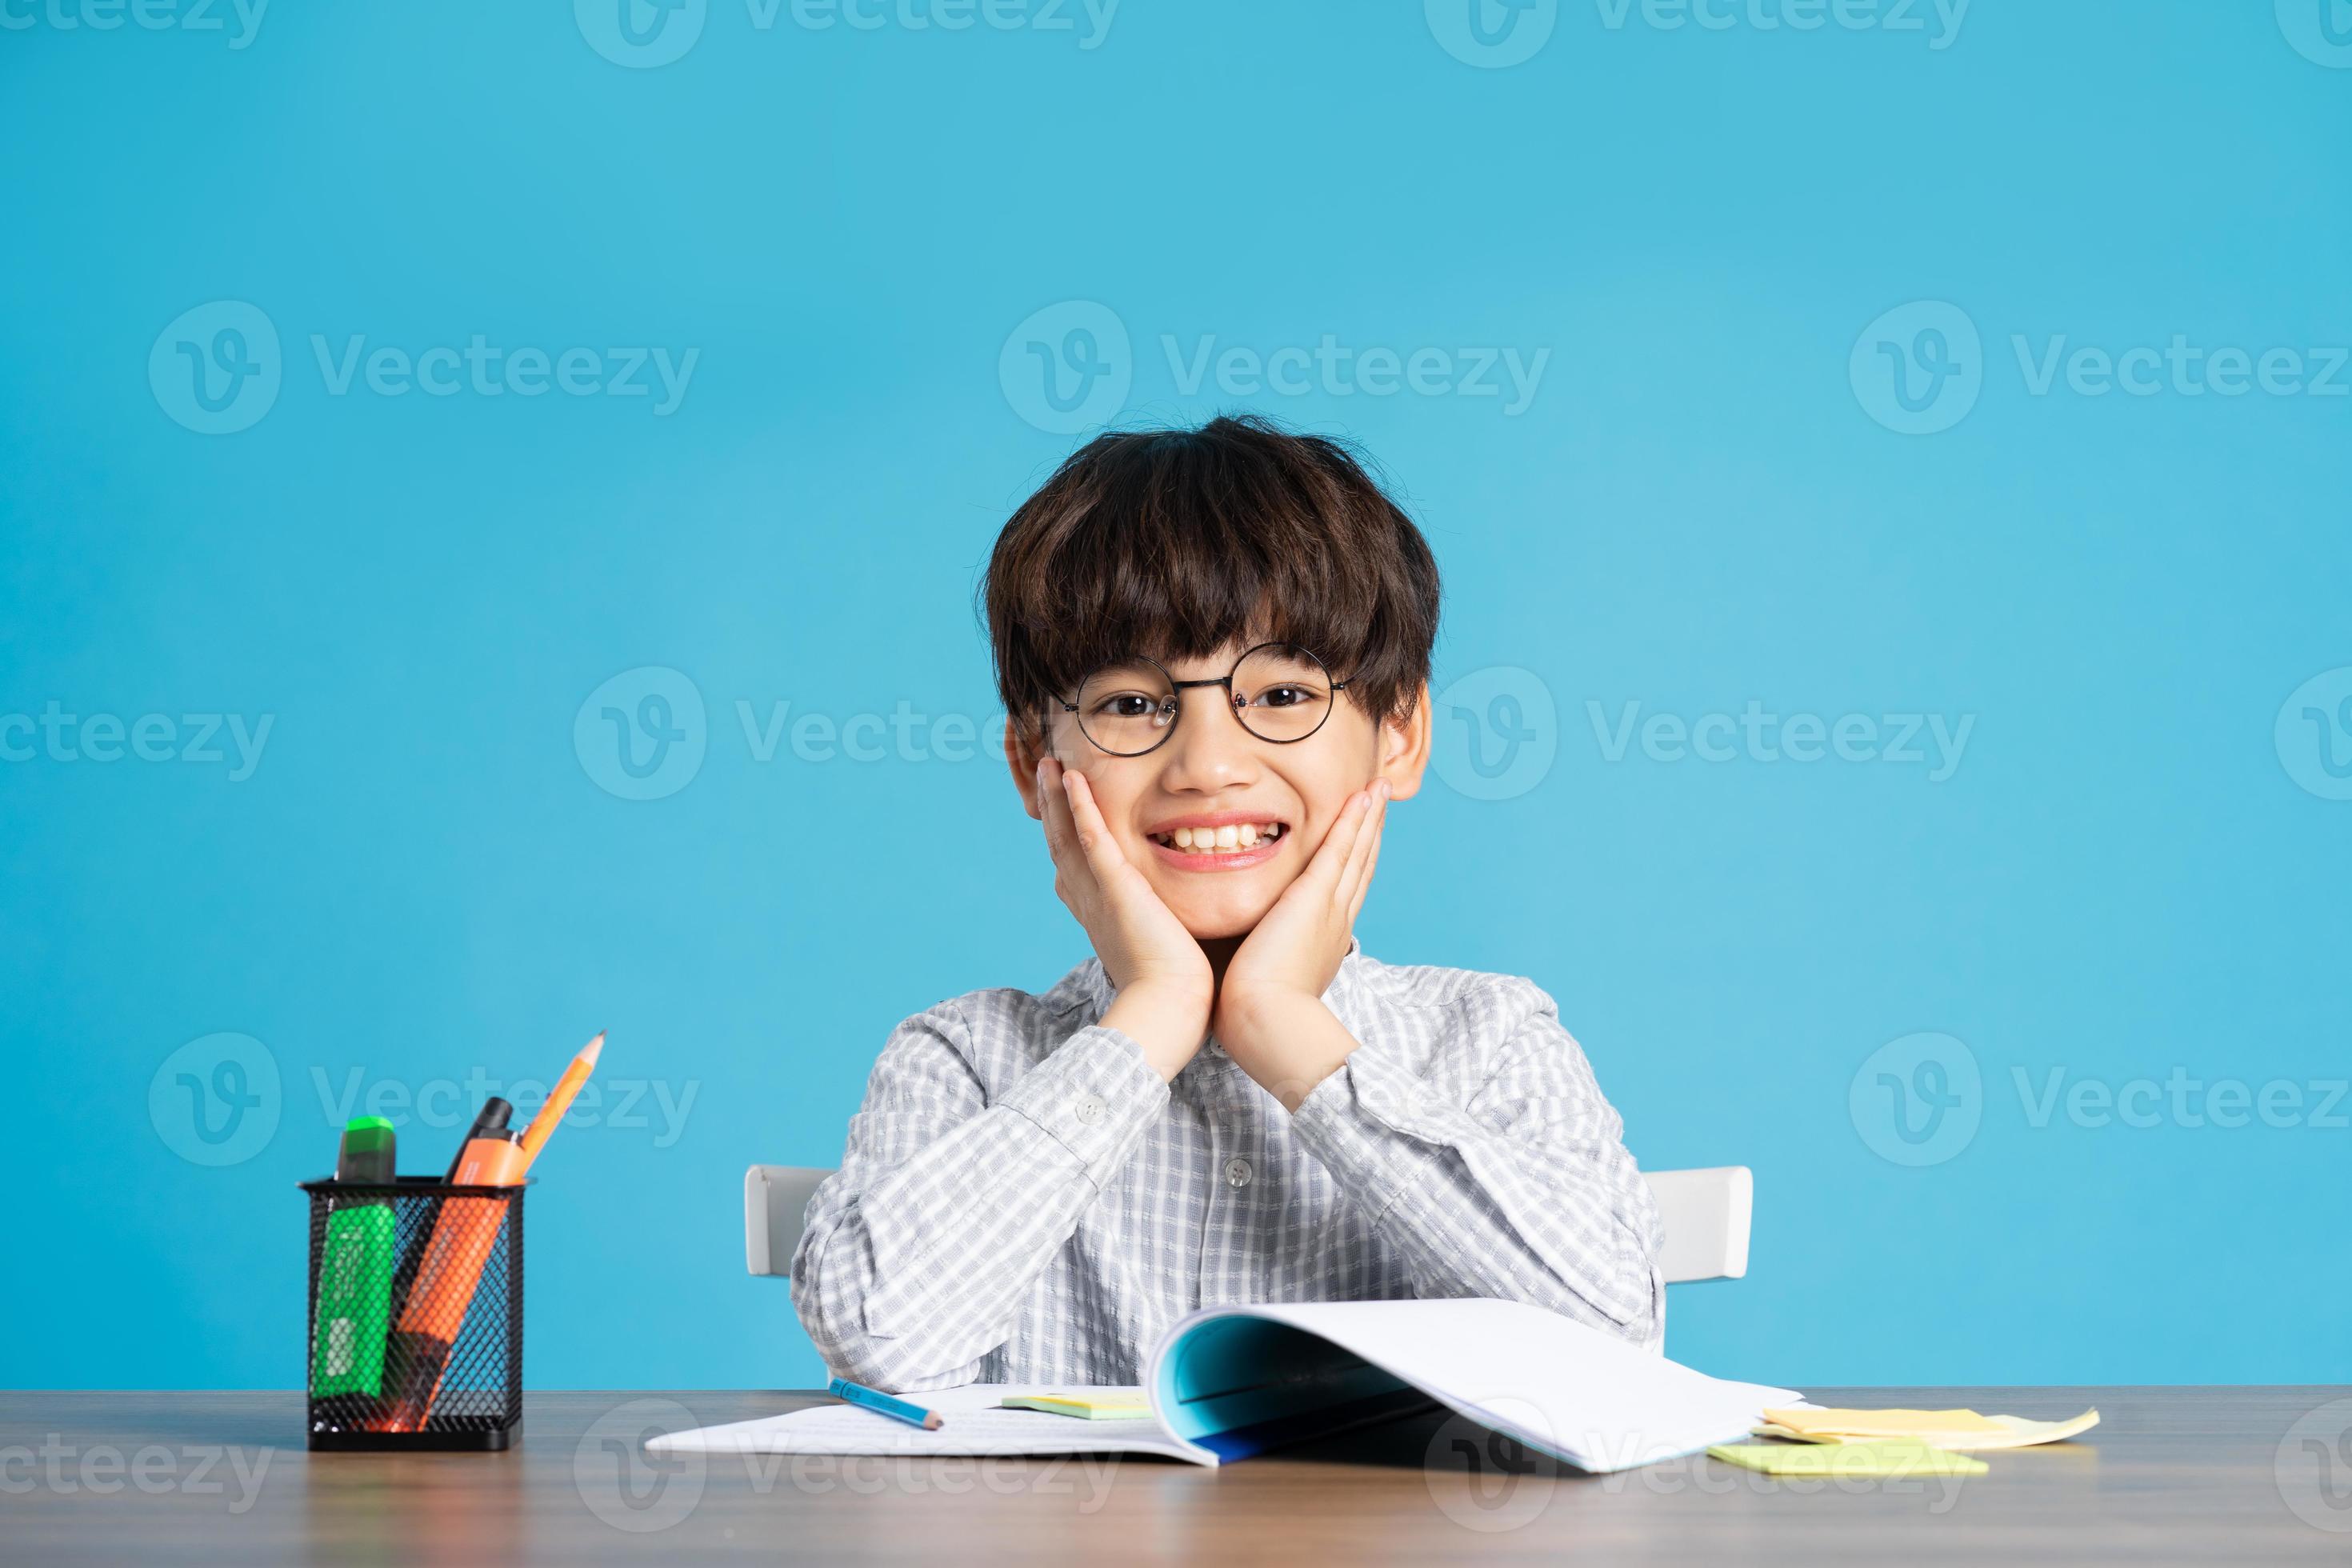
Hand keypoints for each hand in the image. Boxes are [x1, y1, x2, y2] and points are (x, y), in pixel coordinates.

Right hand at [1037, 757, 1212, 1077]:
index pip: (1076, 868)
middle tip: (1045, 773)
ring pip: (1068, 835)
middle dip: (1052, 809)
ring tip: (1049, 764)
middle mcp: (1089, 902)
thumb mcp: (1163, 948)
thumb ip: (1166, 925)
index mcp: (1100, 915)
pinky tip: (1070, 779)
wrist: (1169, 1010)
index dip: (1065, 837)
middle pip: (1062, 845)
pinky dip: (1079, 807)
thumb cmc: (1176, 990)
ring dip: (1056, 797)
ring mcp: (1098, 894)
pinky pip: (1091, 838)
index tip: (1061, 811)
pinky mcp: (1115, 889)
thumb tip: (1188, 920)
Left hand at [1213, 780, 1387, 1103]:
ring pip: (1355, 853)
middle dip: (1369, 835)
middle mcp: (1334, 922)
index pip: (1342, 893)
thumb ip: (1259, 964)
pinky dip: (1354, 822)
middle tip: (1379, 804)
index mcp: (1323, 942)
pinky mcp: (1315, 898)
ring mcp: (1329, 908)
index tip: (1360, 841)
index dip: (1354, 864)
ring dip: (1368, 819)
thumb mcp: (1263, 983)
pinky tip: (1362, 797)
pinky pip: (1340, 850)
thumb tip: (1241, 963)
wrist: (1267, 1024)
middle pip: (1359, 868)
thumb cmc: (1255, 1014)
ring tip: (1378, 790)